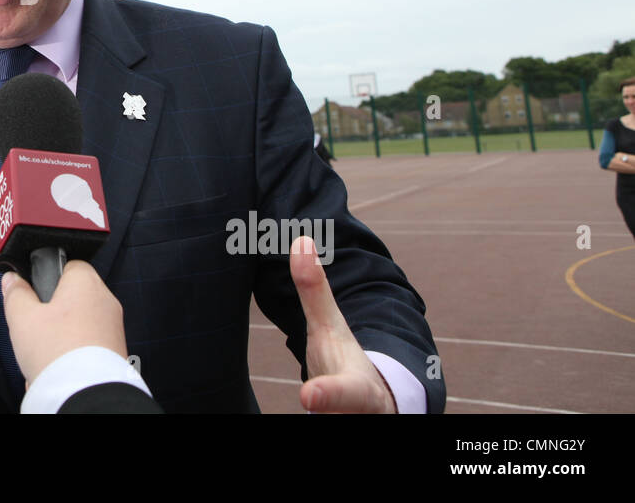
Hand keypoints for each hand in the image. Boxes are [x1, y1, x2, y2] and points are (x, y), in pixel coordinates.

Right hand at [1, 260, 127, 386]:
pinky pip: (87, 344)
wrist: (84, 393)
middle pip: (72, 295)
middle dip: (51, 309)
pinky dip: (72, 351)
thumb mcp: (22, 317)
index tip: (32, 290)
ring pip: (78, 322)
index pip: (67, 263)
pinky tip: (57, 363)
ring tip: (44, 349)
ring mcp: (113, 327)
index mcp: (86, 282)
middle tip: (34, 324)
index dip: (45, 275)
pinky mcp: (115, 351)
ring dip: (60, 333)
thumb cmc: (57, 352)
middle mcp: (105, 300)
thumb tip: (12, 280)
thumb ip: (15, 293)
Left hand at [290, 235, 396, 412]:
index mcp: (355, 391)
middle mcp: (353, 418)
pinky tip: (302, 412)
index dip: (327, 396)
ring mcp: (344, 427)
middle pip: (332, 416)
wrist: (376, 406)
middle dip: (324, 408)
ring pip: (321, 425)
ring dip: (317, 417)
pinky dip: (314, 419)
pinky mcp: (330, 436)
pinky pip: (310, 428)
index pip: (343, 395)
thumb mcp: (333, 330)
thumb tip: (301, 241)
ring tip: (309, 405)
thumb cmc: (347, 364)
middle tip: (310, 401)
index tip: (308, 395)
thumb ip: (315, 291)